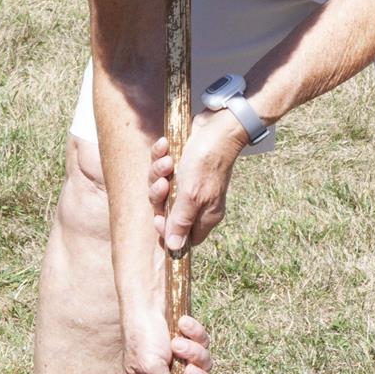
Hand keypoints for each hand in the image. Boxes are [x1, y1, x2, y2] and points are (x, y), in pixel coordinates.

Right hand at [121, 309, 212, 373]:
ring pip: (203, 371)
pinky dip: (196, 335)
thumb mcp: (150, 365)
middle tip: (189, 371)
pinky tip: (183, 324)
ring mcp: (179, 362)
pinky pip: (204, 348)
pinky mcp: (190, 345)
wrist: (149, 297)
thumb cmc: (141, 333)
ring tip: (179, 341)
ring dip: (194, 354)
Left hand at [148, 113, 248, 254]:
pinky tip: (164, 147)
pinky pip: (162, 168)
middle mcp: (198, 202)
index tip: (159, 217)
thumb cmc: (206, 161)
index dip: (167, 231)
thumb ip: (181, 222)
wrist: (216, 125)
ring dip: (158, 173)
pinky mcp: (181, 165)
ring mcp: (189, 183)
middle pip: (167, 212)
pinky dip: (160, 156)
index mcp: (205, 214)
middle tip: (164, 184)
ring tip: (167, 161)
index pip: (183, 237)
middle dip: (159, 196)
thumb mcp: (191, 196)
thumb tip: (175, 248)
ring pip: (162, 188)